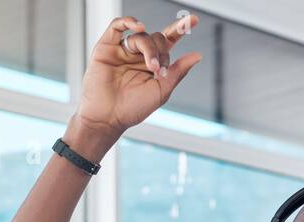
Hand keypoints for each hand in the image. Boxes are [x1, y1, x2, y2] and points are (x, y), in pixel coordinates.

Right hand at [71, 15, 201, 146]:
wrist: (106, 118)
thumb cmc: (131, 109)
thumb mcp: (161, 91)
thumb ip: (178, 72)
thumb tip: (197, 55)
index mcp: (152, 65)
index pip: (168, 41)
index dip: (180, 29)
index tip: (193, 20)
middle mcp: (137, 56)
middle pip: (156, 38)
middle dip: (161, 52)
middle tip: (159, 70)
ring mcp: (122, 51)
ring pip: (141, 36)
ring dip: (150, 48)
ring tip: (151, 66)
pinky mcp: (106, 47)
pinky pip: (117, 25)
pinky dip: (128, 21)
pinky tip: (140, 26)